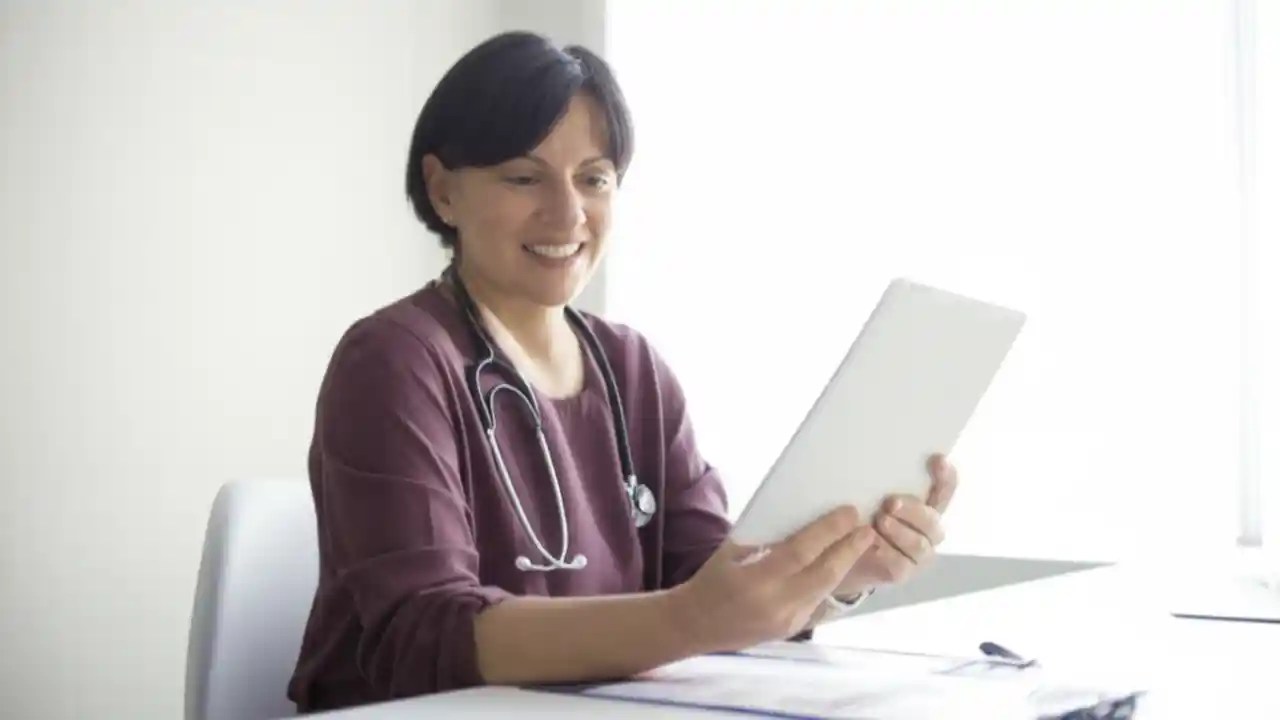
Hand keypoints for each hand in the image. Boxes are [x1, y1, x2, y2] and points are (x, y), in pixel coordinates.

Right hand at [668, 505, 877, 654]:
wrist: (694, 625)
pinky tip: (841, 564)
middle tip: (867, 529)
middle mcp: (775, 604)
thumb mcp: (733, 551)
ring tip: (861, 543)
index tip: (849, 512)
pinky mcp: (791, 630)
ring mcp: (786, 621)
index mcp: (755, 580)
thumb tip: (804, 518)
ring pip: (826, 589)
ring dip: (846, 565)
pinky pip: (818, 601)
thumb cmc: (711, 579)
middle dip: (850, 549)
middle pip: (824, 574)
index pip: (801, 552)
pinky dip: (831, 580)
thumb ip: (767, 539)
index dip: (829, 531)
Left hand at [832, 453, 957, 596]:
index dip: (945, 477)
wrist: (843, 555)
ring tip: (881, 521)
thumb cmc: (862, 518)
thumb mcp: (869, 498)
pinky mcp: (903, 572)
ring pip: (919, 543)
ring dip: (900, 531)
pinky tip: (872, 543)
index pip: (943, 491)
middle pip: (932, 520)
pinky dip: (886, 551)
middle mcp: (929, 531)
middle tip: (891, 502)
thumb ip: (878, 486)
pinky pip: (900, 563)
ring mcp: (919, 554)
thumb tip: (870, 462)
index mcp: (926, 507)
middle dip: (913, 510)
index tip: (937, 459)